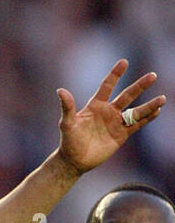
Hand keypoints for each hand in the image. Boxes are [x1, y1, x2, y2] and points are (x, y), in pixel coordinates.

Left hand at [56, 60, 165, 175]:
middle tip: (152, 75)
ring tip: (162, 98)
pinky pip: (136, 125)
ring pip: (136, 111)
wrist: (74, 160)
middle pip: (127, 95)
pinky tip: (157, 112)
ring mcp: (116, 123)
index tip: (124, 62)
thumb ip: (67, 107)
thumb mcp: (66, 124)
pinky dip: (147, 119)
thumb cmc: (69, 141)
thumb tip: (60, 90)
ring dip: (149, 105)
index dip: (115, 74)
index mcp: (96, 105)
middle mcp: (108, 111)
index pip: (107, 86)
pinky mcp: (121, 135)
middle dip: (140, 86)